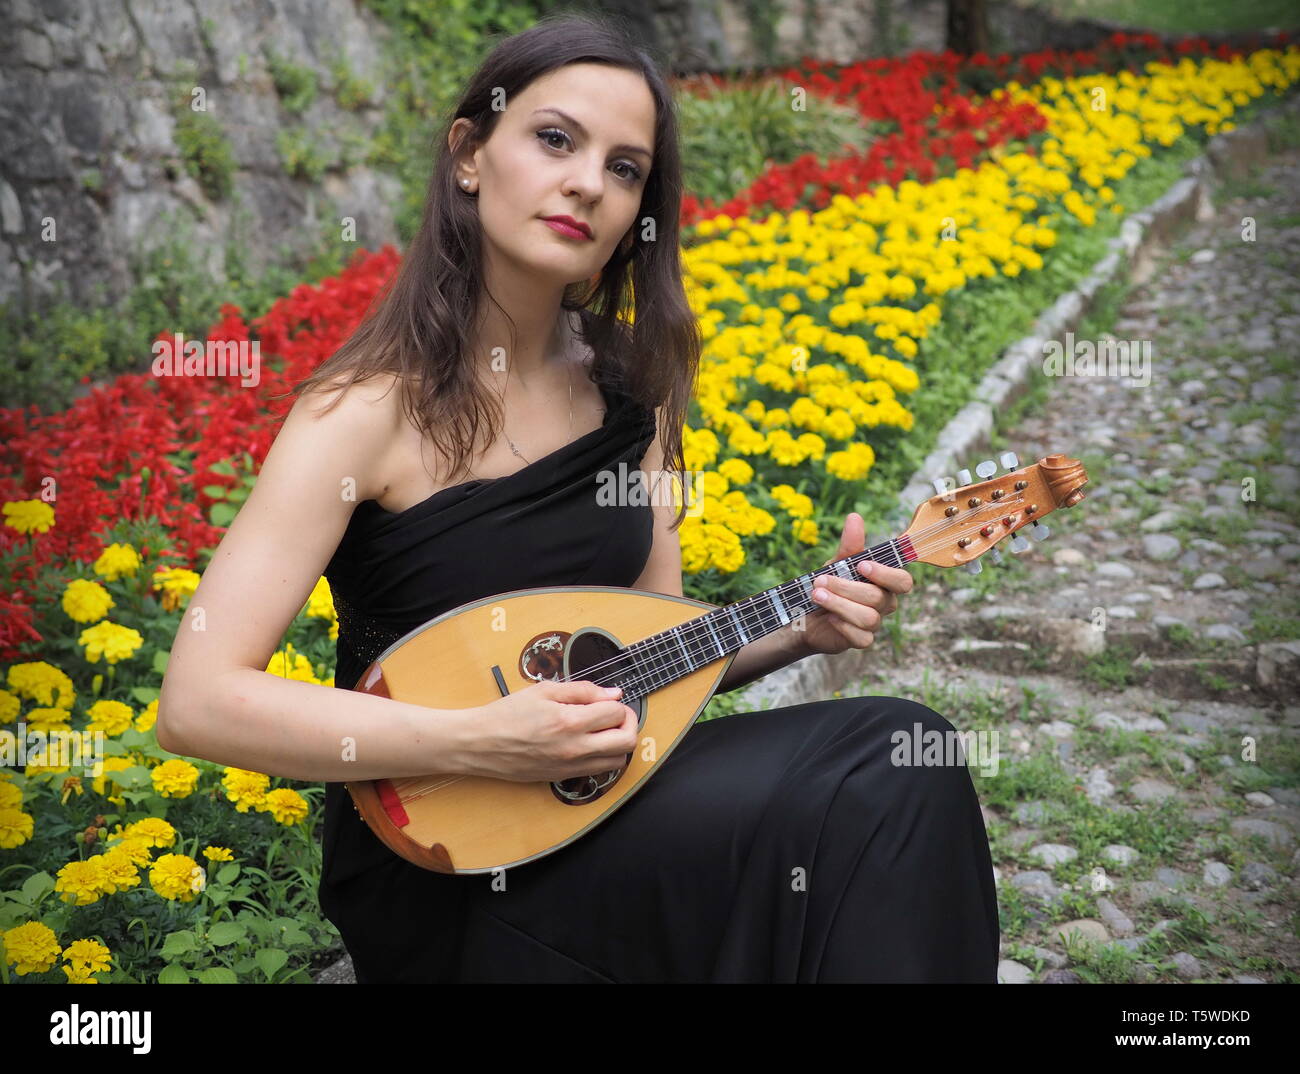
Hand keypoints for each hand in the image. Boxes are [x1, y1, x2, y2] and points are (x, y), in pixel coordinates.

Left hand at [794, 512, 912, 656]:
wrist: (806, 612)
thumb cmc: (829, 584)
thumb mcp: (838, 563)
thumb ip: (850, 544)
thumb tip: (855, 517)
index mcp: (884, 583)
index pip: (902, 581)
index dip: (885, 574)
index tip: (861, 566)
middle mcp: (884, 603)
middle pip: (878, 598)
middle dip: (846, 587)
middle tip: (820, 580)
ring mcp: (874, 623)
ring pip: (869, 618)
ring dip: (839, 604)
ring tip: (817, 595)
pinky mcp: (861, 640)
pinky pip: (862, 638)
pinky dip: (843, 626)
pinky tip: (829, 618)